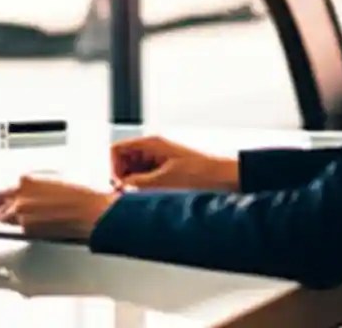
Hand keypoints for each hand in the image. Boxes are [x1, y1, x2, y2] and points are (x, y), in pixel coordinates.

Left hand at [0, 175, 117, 240]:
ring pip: (3, 218)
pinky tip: (22, 226)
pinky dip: (21, 228)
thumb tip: (23, 196)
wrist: (88, 211)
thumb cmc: (77, 196)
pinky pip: (19, 229)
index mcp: (25, 181)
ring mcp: (21, 214)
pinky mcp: (28, 229)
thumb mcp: (50, 183)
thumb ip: (31, 190)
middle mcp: (19, 197)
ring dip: (1, 218)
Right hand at [110, 135, 238, 190]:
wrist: (228, 179)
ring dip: (134, 185)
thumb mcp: (163, 181)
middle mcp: (153, 149)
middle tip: (129, 194)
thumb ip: (137, 183)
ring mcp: (160, 160)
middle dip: (123, 178)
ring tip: (143, 197)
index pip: (116, 150)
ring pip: (134, 172)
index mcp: (151, 143)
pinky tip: (152, 198)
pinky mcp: (167, 171)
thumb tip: (119, 188)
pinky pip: (146, 179)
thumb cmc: (202, 174)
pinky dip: (144, 188)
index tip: (119, 186)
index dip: (114, 168)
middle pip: (123, 161)